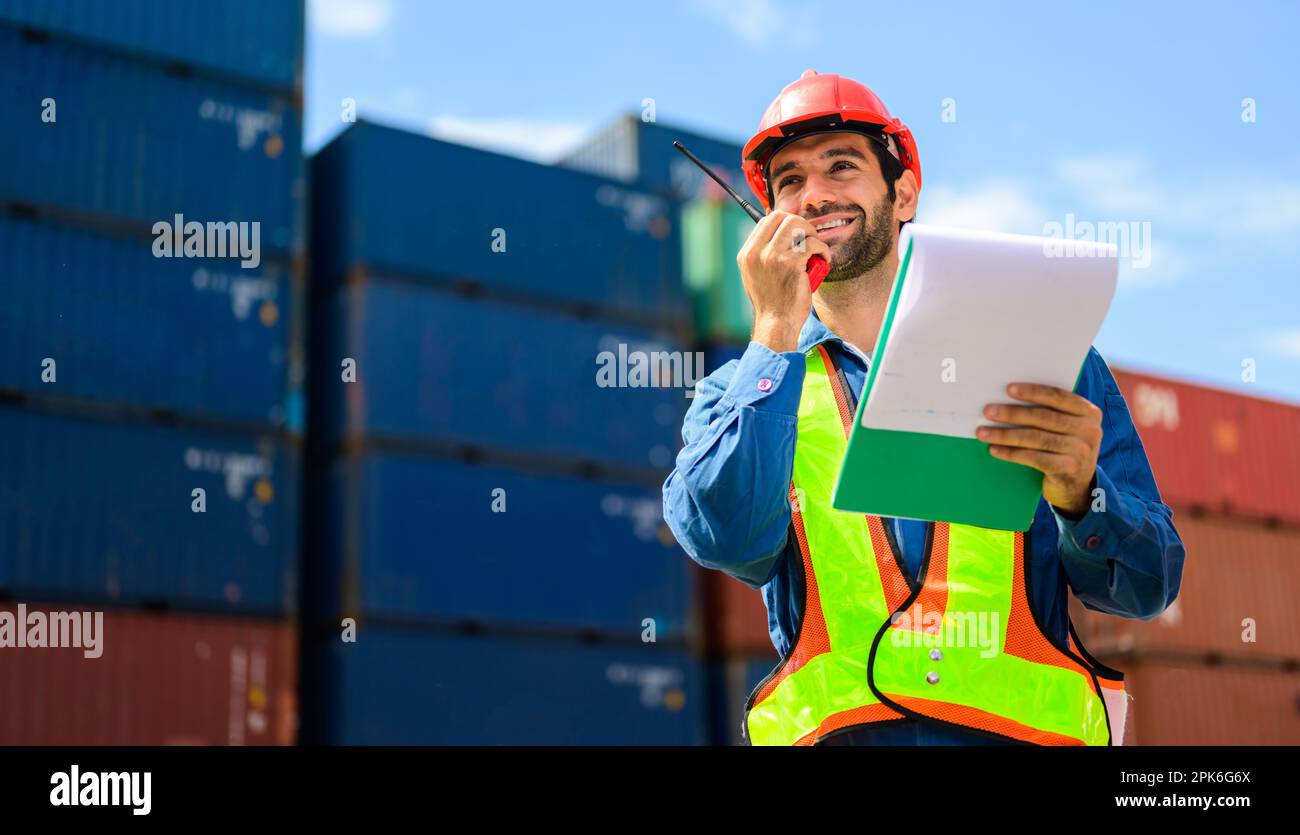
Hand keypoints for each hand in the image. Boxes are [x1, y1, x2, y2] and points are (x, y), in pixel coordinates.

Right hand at [737, 211, 829, 351]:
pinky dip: (823, 249)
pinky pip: (812, 244)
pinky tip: (824, 259)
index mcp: (747, 254)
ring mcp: (772, 257)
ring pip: (798, 226)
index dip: (785, 223)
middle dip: (800, 223)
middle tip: (809, 238)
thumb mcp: (755, 276)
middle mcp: (756, 253)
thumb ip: (761, 255)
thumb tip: (777, 234)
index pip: (766, 221)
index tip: (797, 234)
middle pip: (781, 217)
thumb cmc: (771, 302)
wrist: (776, 324)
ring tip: (816, 248)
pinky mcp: (791, 263)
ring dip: (812, 234)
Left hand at [976, 383, 1102, 517]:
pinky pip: (1034, 458)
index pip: (1058, 396)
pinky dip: (1011, 453)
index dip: (1033, 392)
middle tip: (988, 411)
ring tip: (982, 432)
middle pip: (1044, 417)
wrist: (1078, 486)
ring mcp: (1081, 451)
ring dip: (1005, 434)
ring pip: (1036, 438)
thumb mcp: (1067, 427)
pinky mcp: (1068, 469)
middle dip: (1012, 413)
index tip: (1008, 389)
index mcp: (1089, 412)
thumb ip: (1050, 412)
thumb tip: (1007, 398)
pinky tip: (994, 450)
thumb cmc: (1064, 447)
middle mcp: (1089, 430)